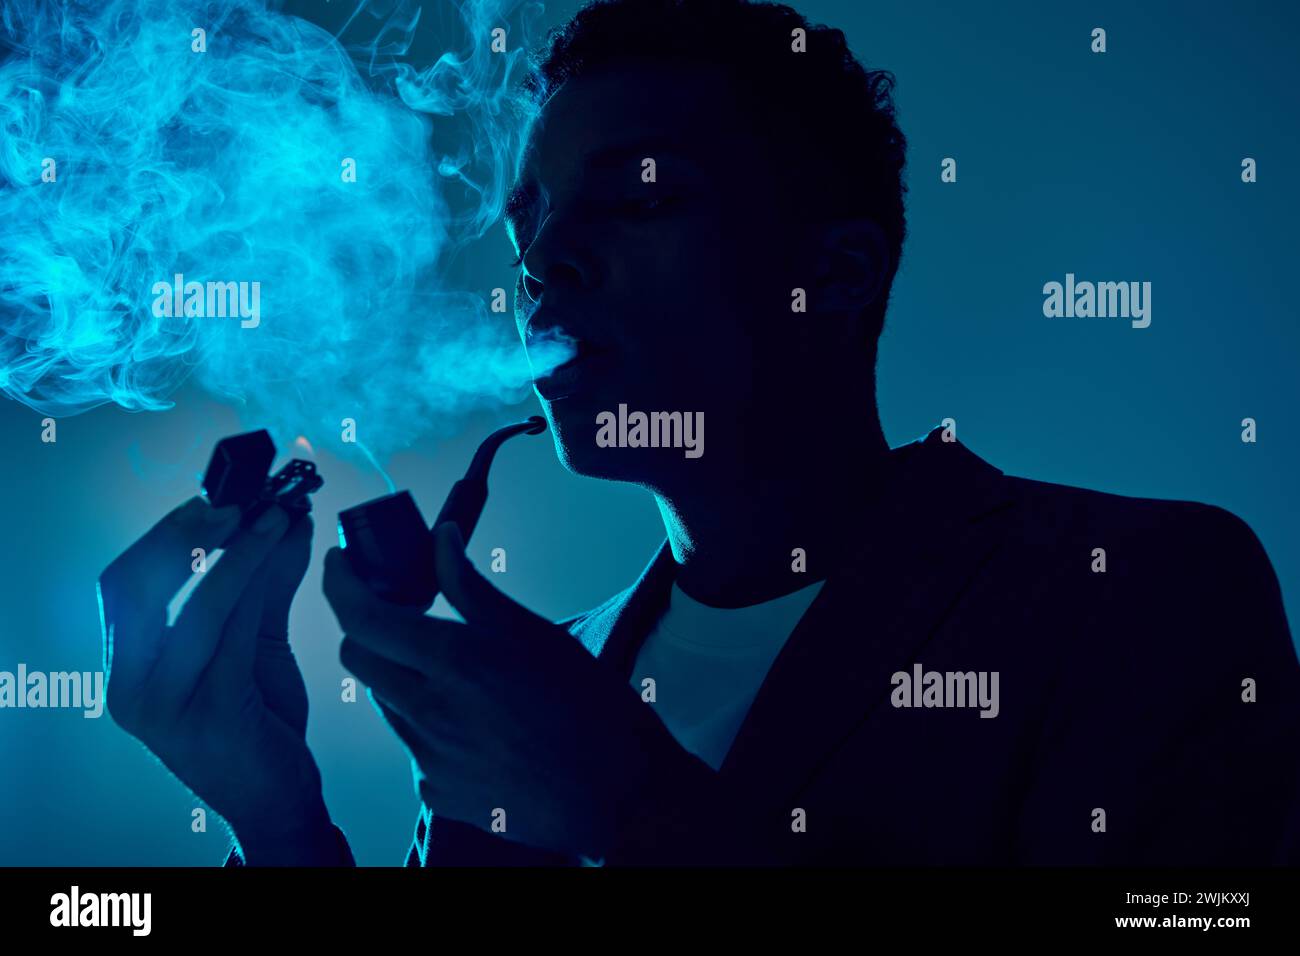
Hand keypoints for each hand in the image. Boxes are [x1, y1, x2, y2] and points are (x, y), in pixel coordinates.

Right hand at [98, 496, 334, 858]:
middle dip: (191, 534)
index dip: (164, 534)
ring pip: (195, 605)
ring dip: (241, 551)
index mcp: (126, 669)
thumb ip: (263, 585)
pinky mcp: (212, 716)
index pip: (121, 584)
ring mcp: (164, 707)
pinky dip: (260, 583)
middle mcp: (130, 689)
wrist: (278, 801)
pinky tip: (289, 553)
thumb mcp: (254, 645)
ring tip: (280, 516)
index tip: (213, 498)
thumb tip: (284, 517)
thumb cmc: (259, 721)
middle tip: (246, 502)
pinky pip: (234, 634)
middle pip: (137, 586)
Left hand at [322, 522, 692, 858]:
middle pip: (358, 660)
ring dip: (402, 676)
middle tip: (400, 612)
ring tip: (458, 673)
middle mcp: (430, 715)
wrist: (620, 795)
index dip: (340, 584)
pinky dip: (429, 724)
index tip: (340, 563)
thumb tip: (440, 539)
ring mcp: (430, 761)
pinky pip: (413, 746)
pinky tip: (476, 723)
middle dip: (367, 629)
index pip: (363, 619)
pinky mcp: (438, 794)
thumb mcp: (533, 634)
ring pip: (385, 702)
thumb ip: (471, 588)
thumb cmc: (590, 707)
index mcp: (456, 664)